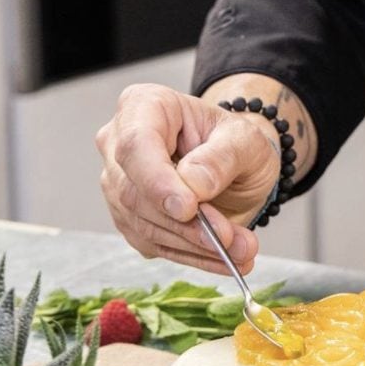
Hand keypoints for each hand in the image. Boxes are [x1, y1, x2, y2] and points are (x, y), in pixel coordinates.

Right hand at [95, 82, 280, 274]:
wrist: (236, 163)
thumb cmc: (235, 140)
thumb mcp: (245, 139)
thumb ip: (222, 157)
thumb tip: (193, 185)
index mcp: (143, 106)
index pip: (136, 144)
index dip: (157, 181)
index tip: (187, 208)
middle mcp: (119, 144)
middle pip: (136, 192)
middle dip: (185, 223)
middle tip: (229, 238)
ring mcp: (119, 184)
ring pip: (143, 224)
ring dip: (193, 244)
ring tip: (241, 249)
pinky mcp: (129, 219)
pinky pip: (153, 245)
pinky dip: (191, 256)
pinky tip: (224, 259)